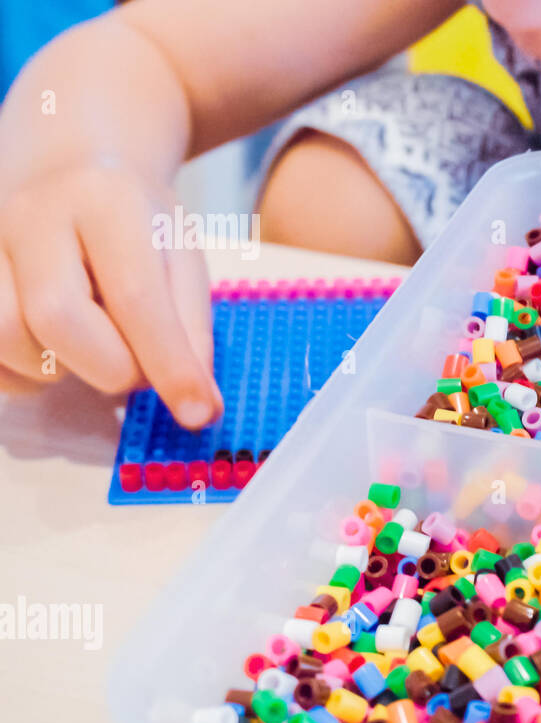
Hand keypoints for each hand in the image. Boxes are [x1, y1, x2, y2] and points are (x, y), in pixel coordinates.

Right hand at [0, 161, 222, 427]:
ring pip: (6, 336)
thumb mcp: (182, 260)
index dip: (168, 364)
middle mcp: (33, 214)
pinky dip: (24, 375)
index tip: (199, 413)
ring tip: (93, 349)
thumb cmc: (137, 225)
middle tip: (137, 365)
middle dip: (110, 366)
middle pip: (55, 317)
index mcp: (107, 200)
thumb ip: (192, 331)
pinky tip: (55, 354)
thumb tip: (200, 408)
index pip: (134, 295)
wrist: (70, 170)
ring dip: (61, 370)